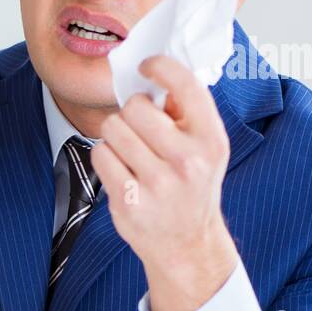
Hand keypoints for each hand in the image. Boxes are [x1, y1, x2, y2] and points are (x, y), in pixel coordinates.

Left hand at [92, 55, 238, 310]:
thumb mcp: (205, 148)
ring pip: (113, 128)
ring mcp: (157, 183)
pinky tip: (121, 169)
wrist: (186, 244)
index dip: (161, 67)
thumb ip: (186, 111)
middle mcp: (188, 161)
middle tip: (140, 129)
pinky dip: (106, 157)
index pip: (186, 85)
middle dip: (131, 112)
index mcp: (211, 140)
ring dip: (116, 135)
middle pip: (135, 106)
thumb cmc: (192, 186)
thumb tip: (158, 73)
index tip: (147, 67)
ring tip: (131, 151)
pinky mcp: (129, 200)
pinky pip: (100, 154)